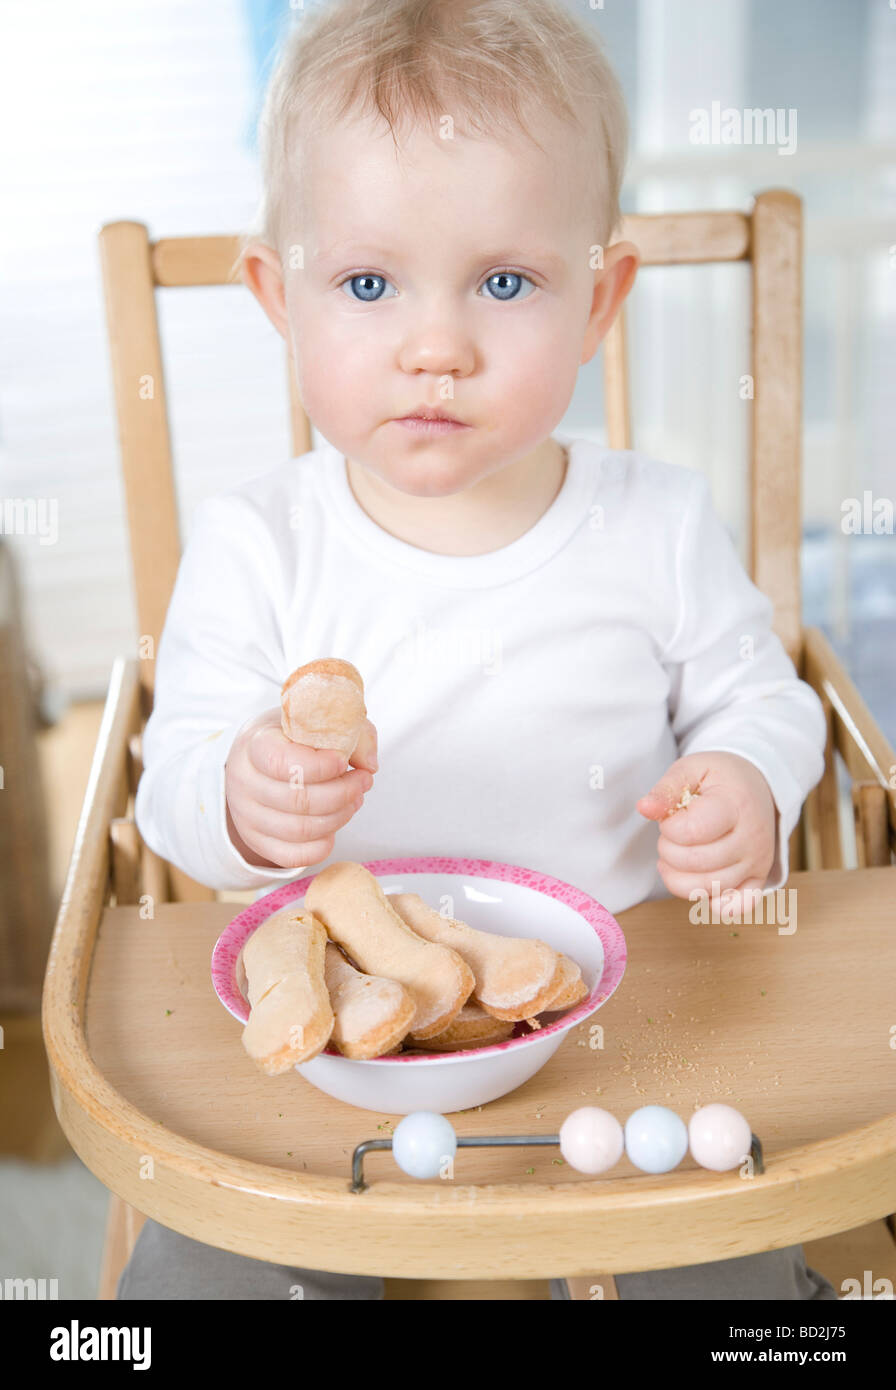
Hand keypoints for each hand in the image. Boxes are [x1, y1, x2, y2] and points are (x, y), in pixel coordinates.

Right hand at [224, 708, 377, 869]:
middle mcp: (244, 782)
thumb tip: (369, 765)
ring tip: (355, 800)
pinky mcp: (257, 841)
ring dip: (339, 817)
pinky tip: (334, 827)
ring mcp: (247, 816)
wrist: (257, 758)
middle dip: (342, 793)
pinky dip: (321, 846)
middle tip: (364, 781)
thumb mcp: (317, 720)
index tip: (344, 761)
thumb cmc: (292, 737)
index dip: (320, 766)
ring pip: (299, 830)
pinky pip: (292, 856)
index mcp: (254, 745)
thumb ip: (349, 732)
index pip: (282, 763)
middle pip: (297, 800)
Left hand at [636, 751, 776, 910]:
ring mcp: (757, 863)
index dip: (669, 828)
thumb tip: (645, 809)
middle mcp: (752, 838)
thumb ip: (666, 789)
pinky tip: (697, 879)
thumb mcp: (691, 768)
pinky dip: (709, 900)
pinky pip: (733, 907)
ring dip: (678, 876)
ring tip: (676, 855)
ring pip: (707, 888)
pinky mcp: (758, 879)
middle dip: (668, 850)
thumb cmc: (720, 777)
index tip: (671, 817)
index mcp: (736, 805)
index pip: (693, 831)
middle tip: (671, 836)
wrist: (758, 784)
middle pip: (696, 863)